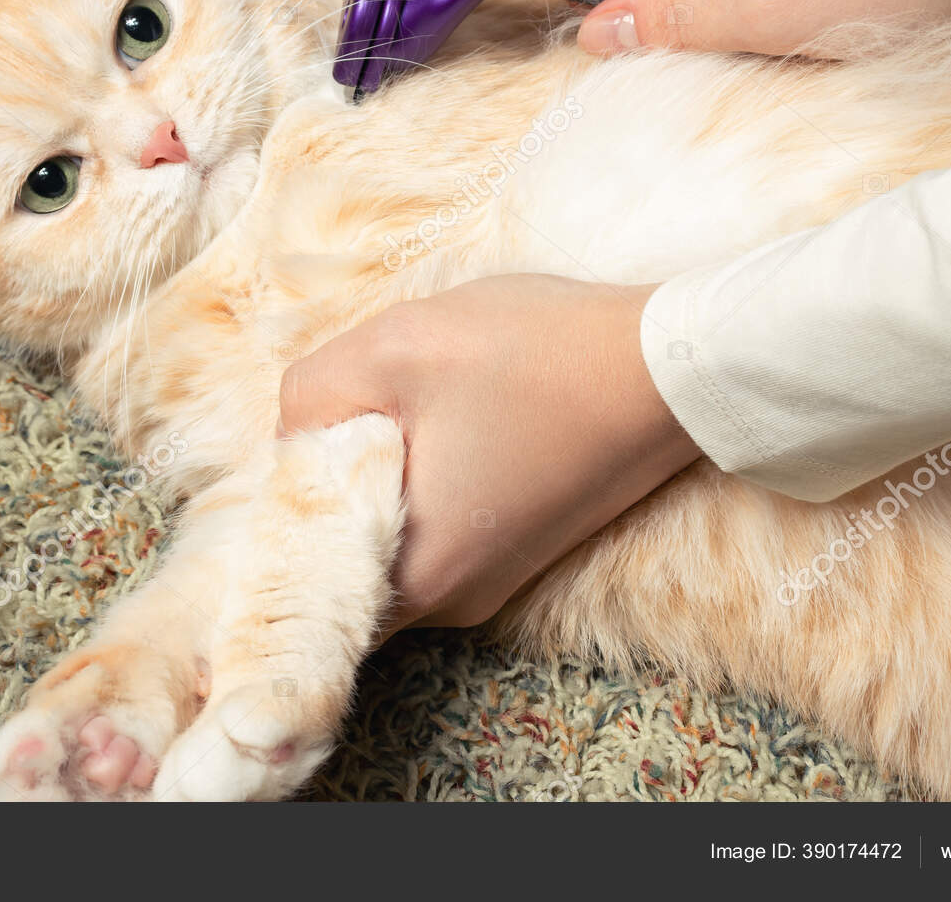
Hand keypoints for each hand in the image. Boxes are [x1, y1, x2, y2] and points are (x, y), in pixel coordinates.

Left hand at [276, 275, 700, 629]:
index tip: (294, 442)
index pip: (296, 577)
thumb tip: (299, 437)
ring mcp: (489, 581)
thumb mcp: (396, 347)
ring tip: (402, 403)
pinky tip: (441, 419)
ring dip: (374, 476)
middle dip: (326, 484)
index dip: (276, 507)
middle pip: (340, 554)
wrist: (674, 365)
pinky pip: (432, 527)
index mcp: (414, 578)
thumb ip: (311, 396)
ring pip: (386, 535)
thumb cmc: (537, 355)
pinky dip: (416, 480)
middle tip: (347, 405)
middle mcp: (450, 603)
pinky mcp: (517, 549)